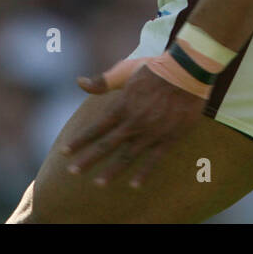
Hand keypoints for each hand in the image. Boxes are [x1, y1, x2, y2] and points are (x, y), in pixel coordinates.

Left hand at [62, 59, 204, 187]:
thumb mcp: (127, 71)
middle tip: (72, 172)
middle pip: (106, 145)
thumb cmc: (155, 69)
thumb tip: (80, 82)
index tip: (65, 152)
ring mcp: (151, 132)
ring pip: (127, 155)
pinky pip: (154, 159)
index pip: (96, 128)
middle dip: (88, 159)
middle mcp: (133, 122)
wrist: (186, 71)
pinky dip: (144, 172)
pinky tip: (135, 184)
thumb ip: (104, 81)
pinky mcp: (168, 137)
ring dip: (112, 170)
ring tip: (99, 183)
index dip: (80, 140)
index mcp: (122, 106)